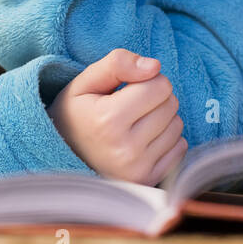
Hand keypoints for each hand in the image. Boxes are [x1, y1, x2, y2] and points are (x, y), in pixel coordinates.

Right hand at [47, 47, 186, 185]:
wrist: (62, 155)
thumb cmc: (76, 114)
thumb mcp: (85, 81)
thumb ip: (118, 63)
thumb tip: (155, 66)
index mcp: (108, 120)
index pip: (160, 85)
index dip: (147, 79)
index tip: (128, 88)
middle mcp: (125, 149)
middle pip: (171, 104)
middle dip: (155, 98)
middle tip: (131, 105)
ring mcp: (137, 169)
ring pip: (177, 125)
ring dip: (162, 118)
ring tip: (135, 123)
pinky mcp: (147, 180)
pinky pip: (180, 148)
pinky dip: (167, 139)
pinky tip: (143, 140)